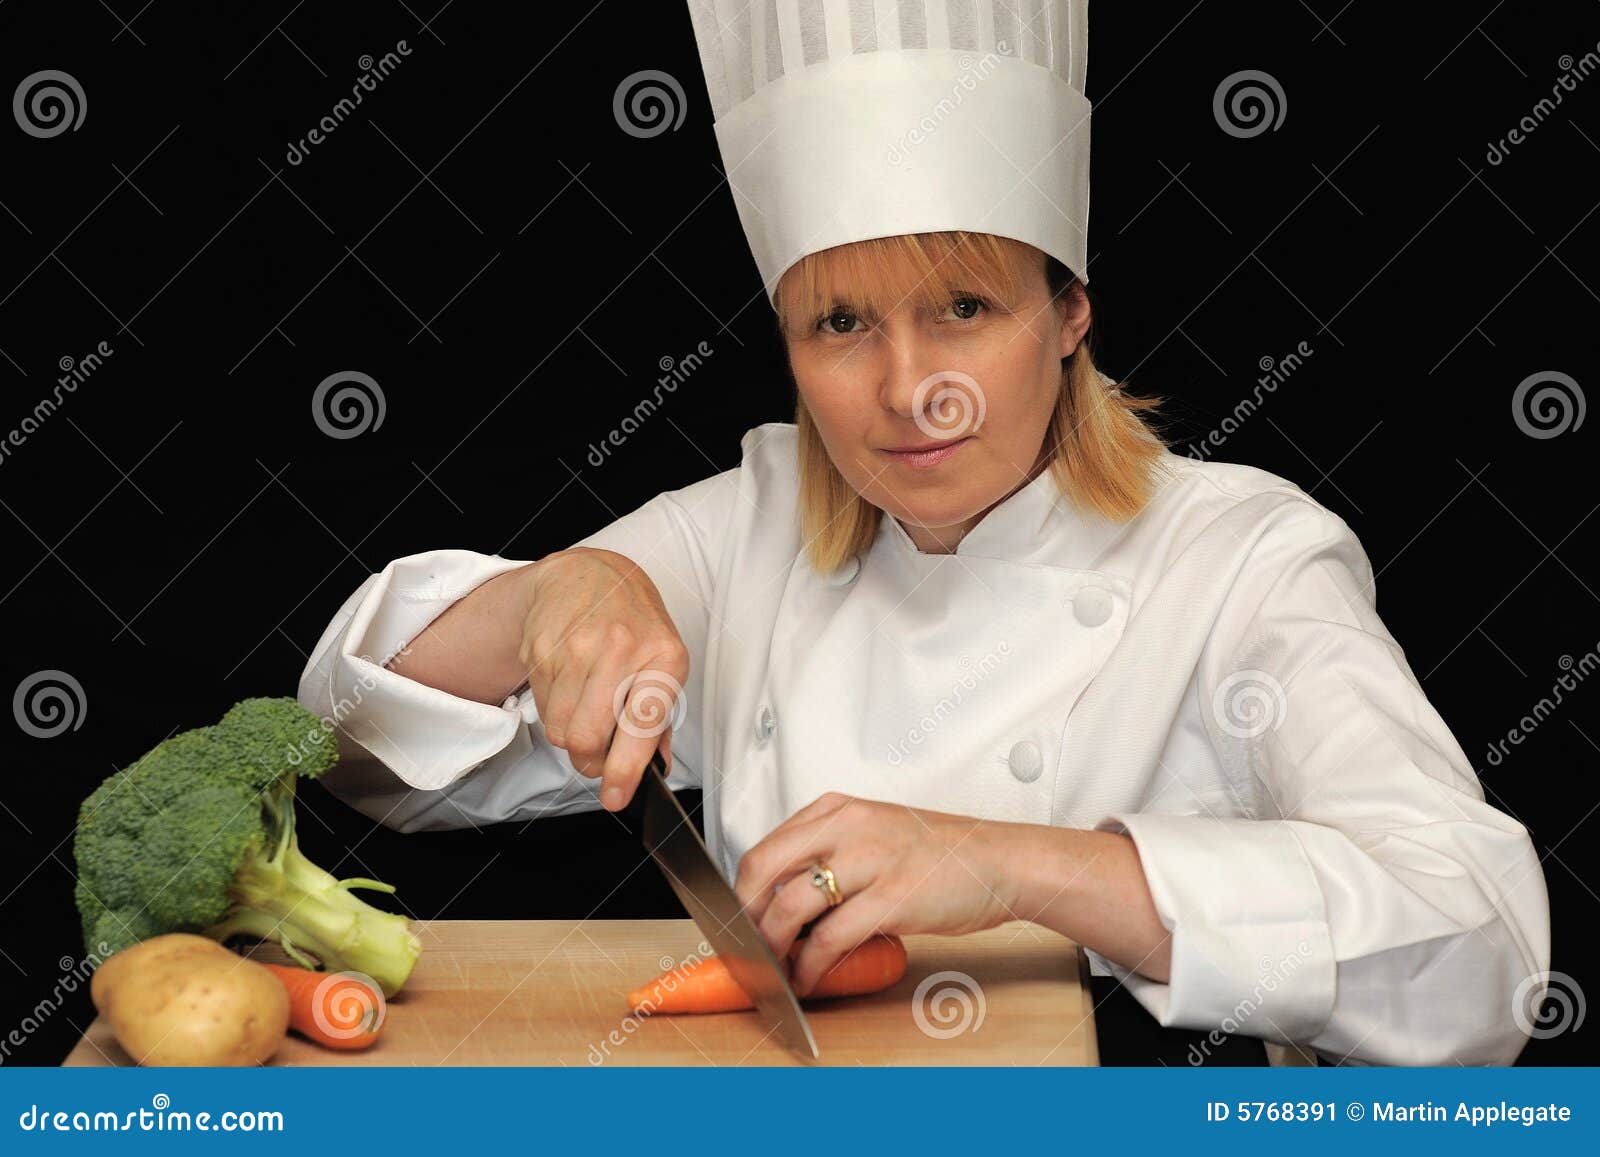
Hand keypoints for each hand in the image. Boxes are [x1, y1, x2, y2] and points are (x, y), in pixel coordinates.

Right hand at [517, 547, 687, 809]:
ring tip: (585, 708)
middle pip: (586, 739)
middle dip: (589, 761)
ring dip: (570, 735)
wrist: (588, 575)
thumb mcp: (664, 662)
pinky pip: (541, 708)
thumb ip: (660, 720)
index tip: (614, 796)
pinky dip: (554, 709)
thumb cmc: (634, 625)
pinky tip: (569, 683)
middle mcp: (621, 650)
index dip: (624, 771)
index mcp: (663, 658)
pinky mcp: (542, 648)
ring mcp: (577, 647)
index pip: (641, 727)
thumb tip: (656, 769)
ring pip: (558, 730)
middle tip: (596, 755)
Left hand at [733, 793, 1020, 995]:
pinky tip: (809, 978)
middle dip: (745, 917)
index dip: (743, 892)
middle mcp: (847, 825)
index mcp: (837, 809)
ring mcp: (870, 859)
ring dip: (773, 947)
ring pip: (792, 906)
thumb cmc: (939, 855)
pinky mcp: (893, 896)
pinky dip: (811, 964)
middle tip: (746, 947)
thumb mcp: (874, 835)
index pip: (766, 848)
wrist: (1000, 861)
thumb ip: (829, 856)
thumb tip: (782, 905)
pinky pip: (832, 937)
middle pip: (764, 870)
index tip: (739, 922)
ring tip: (776, 969)